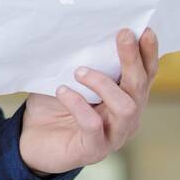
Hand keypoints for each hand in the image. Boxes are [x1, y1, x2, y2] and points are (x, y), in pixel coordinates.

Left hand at [18, 27, 158, 175]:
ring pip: (126, 107)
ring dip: (104, 84)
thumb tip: (84, 33)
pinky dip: (78, 105)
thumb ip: (84, 62)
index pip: (145, 74)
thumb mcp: (69, 79)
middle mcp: (126, 118)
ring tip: (79, 71)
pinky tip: (63, 92)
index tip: (144, 30)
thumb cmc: (53, 107)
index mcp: (125, 98)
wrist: (31, 140)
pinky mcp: (93, 150)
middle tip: (122, 35)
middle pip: (139, 87)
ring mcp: (113, 136)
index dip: (148, 53)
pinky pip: (93, 125)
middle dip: (132, 59)